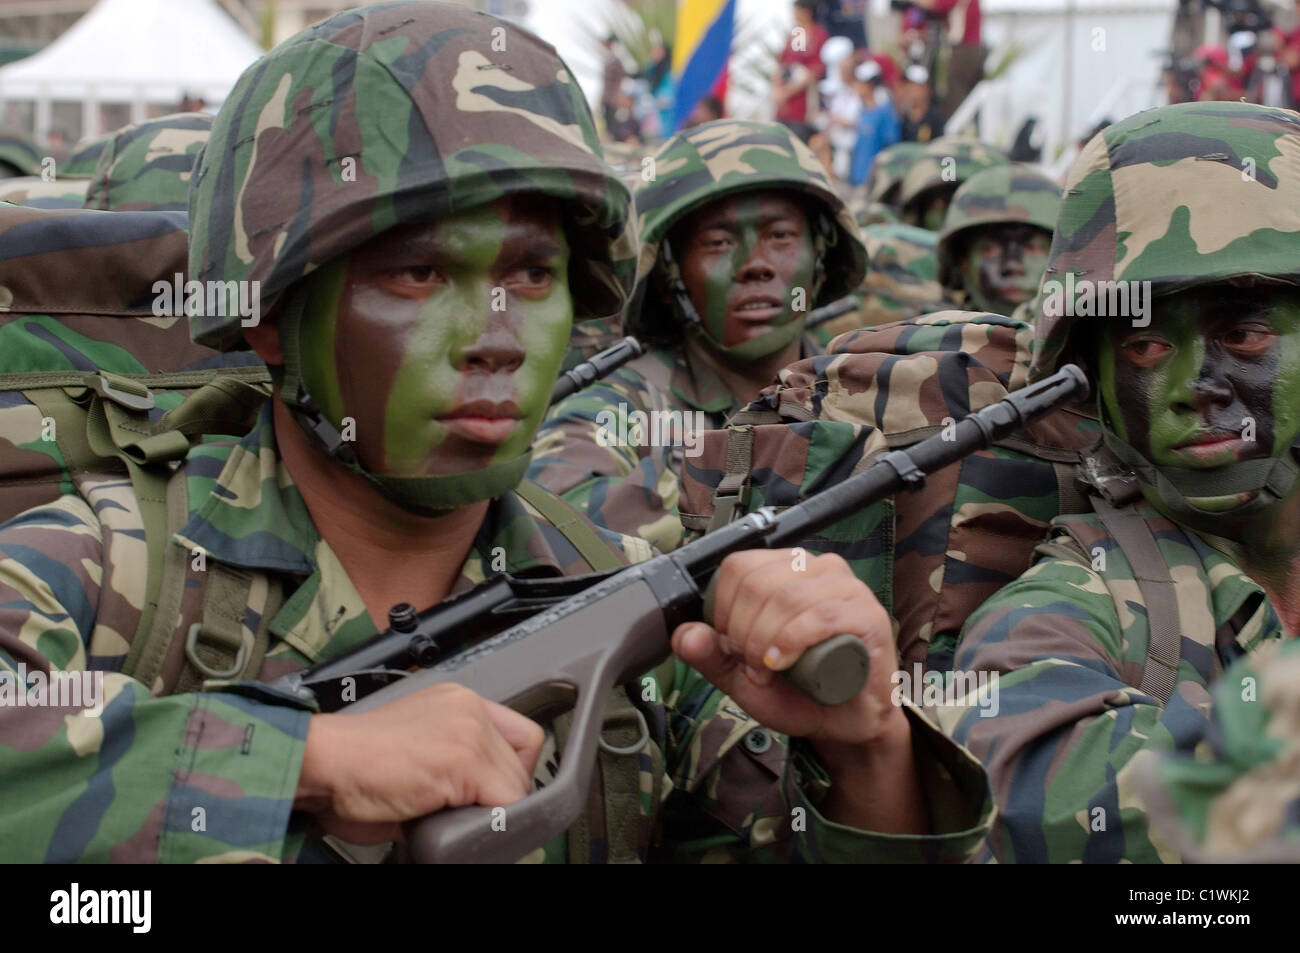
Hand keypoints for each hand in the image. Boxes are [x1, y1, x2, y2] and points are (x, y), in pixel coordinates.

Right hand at [295, 683, 543, 843]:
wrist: (323, 761)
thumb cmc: (353, 765)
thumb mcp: (416, 749)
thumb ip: (453, 765)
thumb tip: (479, 802)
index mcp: (457, 701)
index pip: (520, 736)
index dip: (511, 770)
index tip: (491, 793)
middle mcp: (469, 708)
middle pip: (522, 762)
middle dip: (499, 794)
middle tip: (466, 811)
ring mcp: (469, 731)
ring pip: (516, 786)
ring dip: (489, 810)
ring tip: (451, 815)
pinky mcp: (464, 759)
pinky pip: (505, 804)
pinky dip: (485, 823)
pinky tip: (449, 820)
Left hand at [671, 550, 902, 746]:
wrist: (843, 724)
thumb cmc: (798, 691)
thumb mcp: (739, 675)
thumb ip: (709, 655)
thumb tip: (684, 634)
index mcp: (784, 569)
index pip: (738, 567)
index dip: (724, 610)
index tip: (731, 646)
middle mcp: (815, 568)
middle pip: (757, 583)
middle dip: (742, 632)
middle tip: (751, 665)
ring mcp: (845, 587)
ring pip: (785, 597)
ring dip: (765, 641)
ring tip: (769, 670)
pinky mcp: (868, 614)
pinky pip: (821, 614)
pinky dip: (792, 640)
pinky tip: (783, 663)